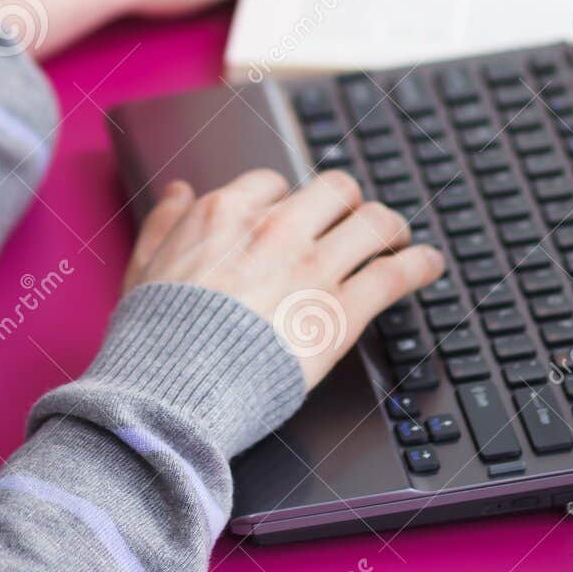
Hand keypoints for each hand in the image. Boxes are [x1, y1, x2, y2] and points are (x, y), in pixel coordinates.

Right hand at [121, 167, 444, 390]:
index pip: (274, 184)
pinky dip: (419, 264)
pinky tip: (429, 264)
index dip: (288, 201)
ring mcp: (312, 268)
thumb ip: (164, 223)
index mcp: (226, 215)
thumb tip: (179, 194)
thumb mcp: (144, 266)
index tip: (295, 217)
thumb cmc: (154, 336)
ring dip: (391, 227)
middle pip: (334, 189)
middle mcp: (275, 230)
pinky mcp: (340, 312)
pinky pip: (394, 272)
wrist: (173, 388)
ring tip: (399, 236)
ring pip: (373, 221)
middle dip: (347, 203)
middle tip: (354, 220)